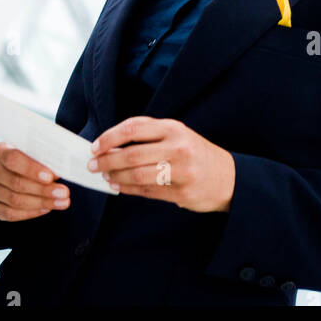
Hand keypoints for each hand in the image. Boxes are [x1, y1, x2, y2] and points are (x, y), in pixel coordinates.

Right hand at [0, 142, 71, 220]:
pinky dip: (31, 213)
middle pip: (16, 182)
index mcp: (0, 150)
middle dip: (43, 190)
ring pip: (15, 200)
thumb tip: (60, 169)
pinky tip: (47, 208)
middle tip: (64, 192)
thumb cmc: (31, 156)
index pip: (12, 158)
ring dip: (41, 202)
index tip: (51, 177)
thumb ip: (44, 157)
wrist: (19, 168)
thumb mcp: (36, 151)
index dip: (32, 169)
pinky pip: (10, 214)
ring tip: (62, 202)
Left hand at [88, 117, 235, 211]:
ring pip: (137, 175)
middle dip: (107, 160)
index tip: (95, 146)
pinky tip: (119, 187)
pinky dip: (128, 190)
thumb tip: (111, 146)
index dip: (110, 137)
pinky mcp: (181, 192)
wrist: (227, 177)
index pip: (134, 128)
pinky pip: (147, 191)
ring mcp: (180, 171)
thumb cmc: (195, 153)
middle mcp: (177, 148)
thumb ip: (148, 136)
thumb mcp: (177, 134)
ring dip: (116, 177)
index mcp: (173, 128)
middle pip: (132, 154)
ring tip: (105, 177)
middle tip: (93, 165)